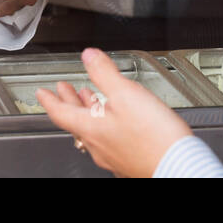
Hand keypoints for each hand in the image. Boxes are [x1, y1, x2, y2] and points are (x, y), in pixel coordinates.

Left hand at [36, 47, 192, 176]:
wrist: (180, 167)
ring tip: (89, 98)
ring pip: (92, 130)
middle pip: (75, 121)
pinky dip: (105, 123)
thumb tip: (88, 55)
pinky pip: (109, 139)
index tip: (41, 92)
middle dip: (69, 102)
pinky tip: (116, 118)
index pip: (60, 113)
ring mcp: (113, 155)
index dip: (50, 100)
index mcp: (91, 129)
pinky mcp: (129, 160)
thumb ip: (104, 73)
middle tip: (63, 90)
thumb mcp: (126, 94)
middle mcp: (98, 145)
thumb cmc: (154, 138)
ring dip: (88, 111)